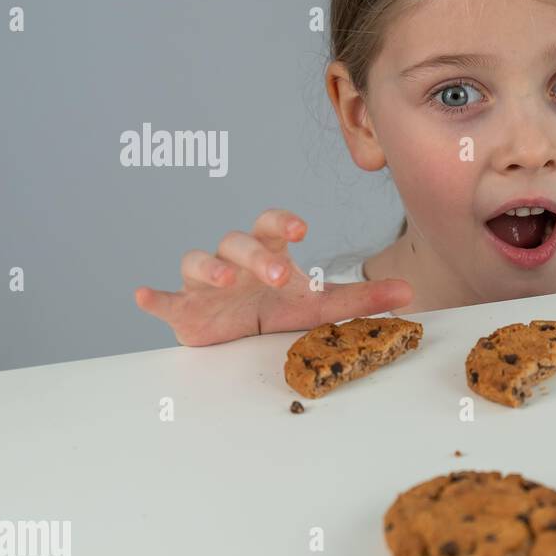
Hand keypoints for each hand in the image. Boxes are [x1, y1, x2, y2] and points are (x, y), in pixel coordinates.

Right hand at [133, 208, 412, 345]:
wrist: (244, 334)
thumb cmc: (280, 309)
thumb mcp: (321, 305)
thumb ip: (363, 300)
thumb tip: (410, 293)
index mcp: (266, 252)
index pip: (269, 224)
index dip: (281, 221)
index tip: (302, 229)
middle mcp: (233, 261)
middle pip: (237, 242)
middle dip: (257, 256)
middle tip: (281, 275)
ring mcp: (204, 284)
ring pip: (197, 261)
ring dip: (209, 268)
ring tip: (222, 282)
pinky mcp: (184, 310)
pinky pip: (165, 299)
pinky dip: (155, 298)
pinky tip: (146, 296)